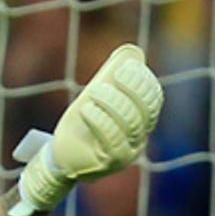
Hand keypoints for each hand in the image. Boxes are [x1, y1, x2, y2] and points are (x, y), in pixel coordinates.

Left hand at [15, 43, 162, 215]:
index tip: (128, 67)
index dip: (144, 82)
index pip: (152, 101)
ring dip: (113, 103)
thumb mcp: (98, 96)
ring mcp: (126, 153)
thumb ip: (113, 75)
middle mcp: (138, 139)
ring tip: (94, 92)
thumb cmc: (82, 124)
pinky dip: (99, 119)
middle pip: (144, 112)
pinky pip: (111, 139)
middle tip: (115, 75)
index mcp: (140, 122)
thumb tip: (133, 52)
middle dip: (132, 90)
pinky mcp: (108, 163)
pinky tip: (86, 109)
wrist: (62, 155)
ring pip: (129, 124)